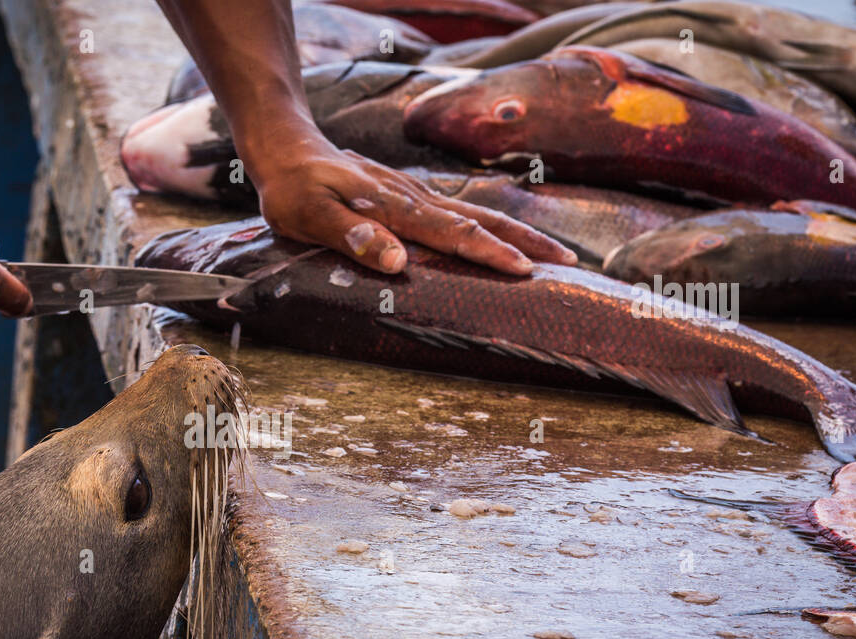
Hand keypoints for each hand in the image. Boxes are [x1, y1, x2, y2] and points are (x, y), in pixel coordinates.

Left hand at [247, 134, 576, 275]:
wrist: (287, 150)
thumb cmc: (294, 189)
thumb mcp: (309, 215)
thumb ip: (352, 236)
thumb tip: (397, 261)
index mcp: (397, 208)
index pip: (454, 233)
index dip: (490, 253)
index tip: (525, 270)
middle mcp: (414, 200)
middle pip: (480, 220)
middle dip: (526, 240)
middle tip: (568, 261)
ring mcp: (415, 197)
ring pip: (475, 214)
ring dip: (515, 233)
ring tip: (551, 252)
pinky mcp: (409, 198)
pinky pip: (457, 214)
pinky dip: (487, 227)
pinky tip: (500, 237)